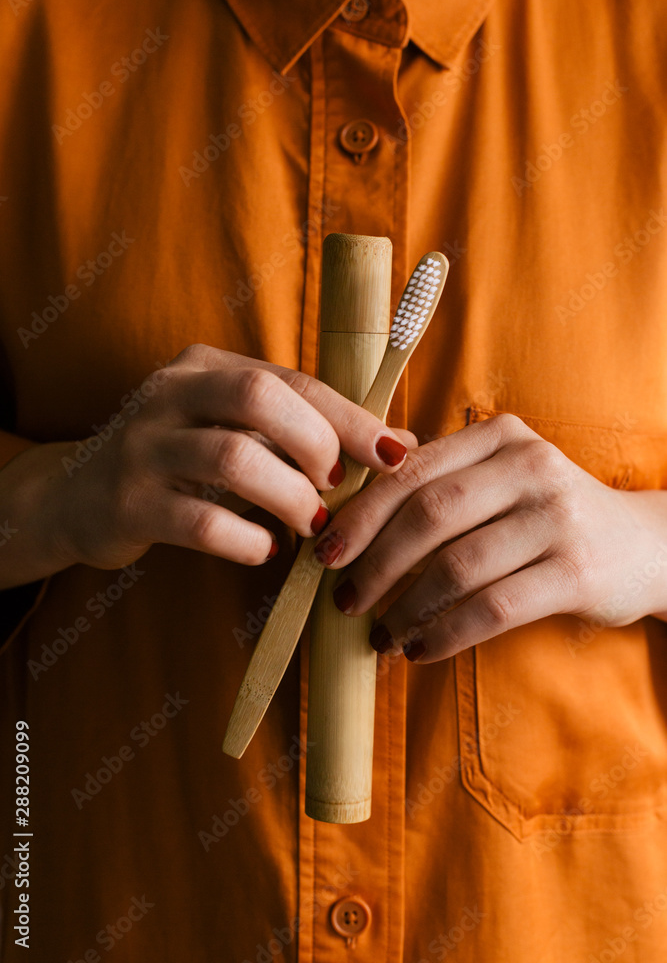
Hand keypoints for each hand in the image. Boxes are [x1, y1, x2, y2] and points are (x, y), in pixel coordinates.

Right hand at [1, 344, 409, 583]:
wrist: (77, 496)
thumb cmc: (179, 463)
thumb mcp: (234, 431)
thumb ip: (304, 430)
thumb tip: (400, 445)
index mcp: (203, 367)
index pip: (290, 380)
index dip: (349, 416)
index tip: (394, 454)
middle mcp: (169, 394)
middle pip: (260, 398)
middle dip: (316, 445)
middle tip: (336, 488)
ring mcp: (142, 447)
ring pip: (233, 459)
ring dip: (289, 497)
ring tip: (311, 525)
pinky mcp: (126, 504)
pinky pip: (200, 521)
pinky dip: (246, 539)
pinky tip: (264, 549)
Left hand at [314, 414, 666, 662]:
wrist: (646, 545)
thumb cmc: (550, 513)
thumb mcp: (503, 475)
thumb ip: (441, 475)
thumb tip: (350, 496)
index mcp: (501, 436)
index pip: (413, 471)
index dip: (361, 514)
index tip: (324, 551)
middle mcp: (530, 466)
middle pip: (429, 514)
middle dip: (375, 562)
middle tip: (344, 599)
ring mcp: (557, 517)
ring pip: (456, 566)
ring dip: (405, 608)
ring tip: (381, 635)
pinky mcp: (576, 571)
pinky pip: (491, 608)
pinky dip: (445, 633)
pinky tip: (420, 649)